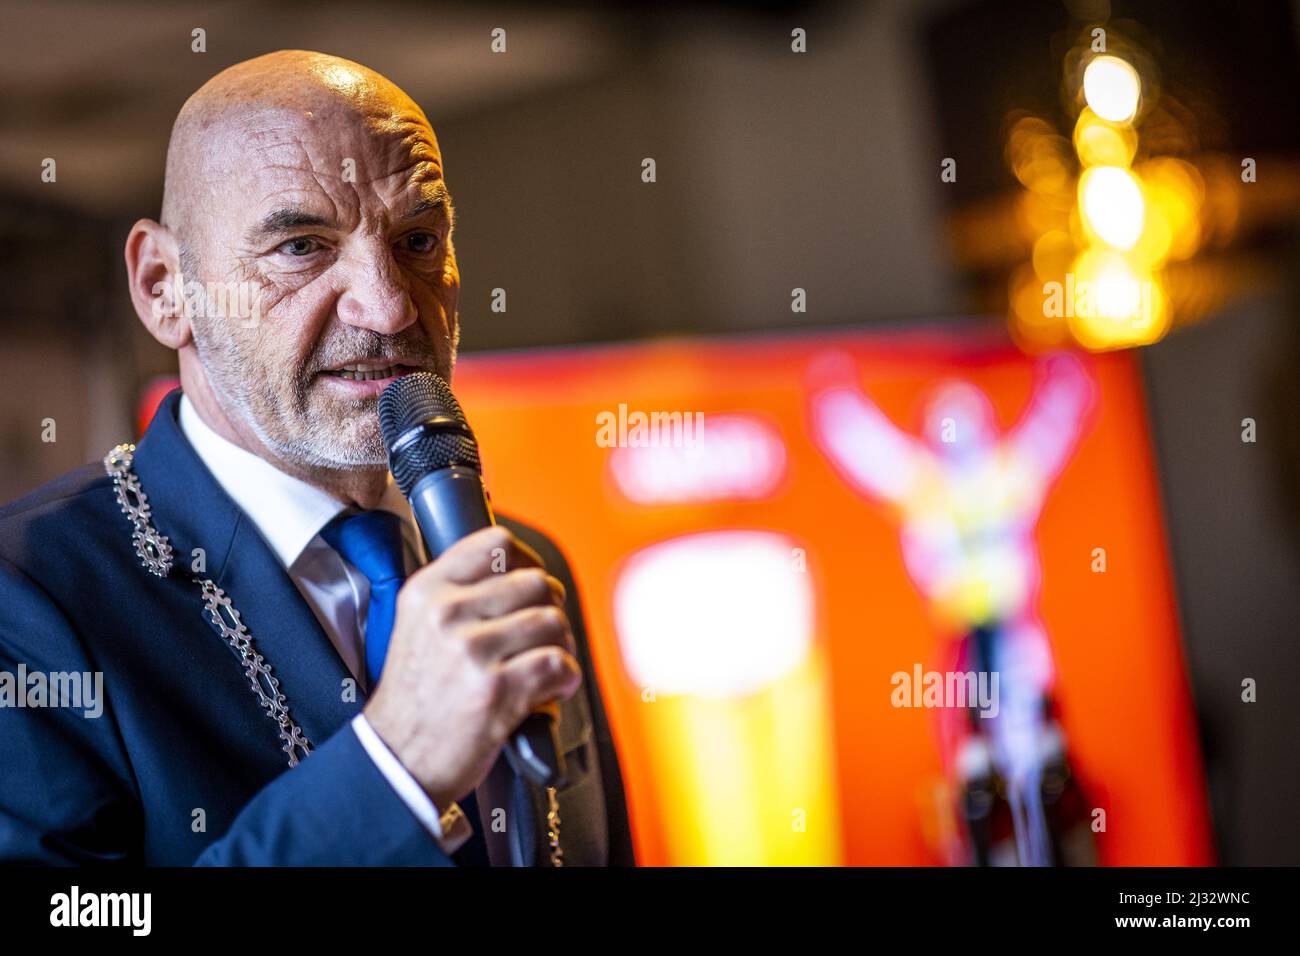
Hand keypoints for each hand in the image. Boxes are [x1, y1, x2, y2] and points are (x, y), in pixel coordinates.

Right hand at [362, 525, 581, 810]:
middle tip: (543, 634)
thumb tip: (518, 570)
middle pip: (535, 582)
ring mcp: (472, 651)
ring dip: (561, 646)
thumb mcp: (417, 627)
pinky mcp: (497, 690)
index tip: (534, 583)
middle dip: (550, 609)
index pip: (497, 545)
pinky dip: (565, 678)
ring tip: (547, 663)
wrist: (397, 760)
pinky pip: (558, 664)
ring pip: (552, 622)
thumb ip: (459, 595)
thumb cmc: (416, 698)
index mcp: (427, 592)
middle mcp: (447, 614)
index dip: (528, 560)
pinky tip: (551, 688)